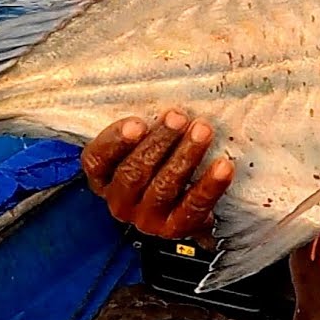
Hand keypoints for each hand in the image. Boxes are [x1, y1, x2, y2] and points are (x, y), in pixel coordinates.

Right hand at [80, 108, 233, 242]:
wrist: (181, 206)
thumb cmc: (156, 161)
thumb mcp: (140, 143)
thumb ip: (142, 126)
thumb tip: (162, 90)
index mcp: (103, 176)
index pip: (97, 160)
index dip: (115, 142)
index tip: (138, 123)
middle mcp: (120, 201)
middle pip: (133, 172)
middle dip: (158, 142)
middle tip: (178, 117)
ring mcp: (147, 218)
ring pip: (163, 187)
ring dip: (185, 157)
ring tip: (202, 131)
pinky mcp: (175, 228)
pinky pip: (193, 206)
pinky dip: (209, 185)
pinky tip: (223, 166)